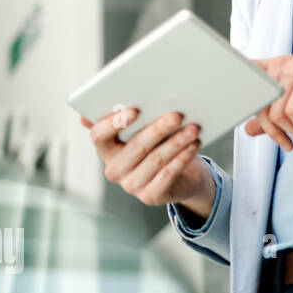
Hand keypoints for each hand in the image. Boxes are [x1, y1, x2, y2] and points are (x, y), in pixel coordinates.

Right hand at [79, 107, 207, 207]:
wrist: (182, 175)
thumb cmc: (159, 143)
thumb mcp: (145, 128)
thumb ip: (133, 114)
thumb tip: (128, 95)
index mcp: (105, 148)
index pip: (98, 135)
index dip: (114, 123)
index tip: (134, 109)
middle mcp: (113, 169)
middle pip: (135, 147)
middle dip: (158, 129)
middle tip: (177, 115)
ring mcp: (131, 185)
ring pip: (155, 160)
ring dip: (177, 142)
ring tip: (193, 128)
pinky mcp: (150, 196)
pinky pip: (168, 174)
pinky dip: (182, 157)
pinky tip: (194, 144)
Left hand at [244, 54, 292, 149]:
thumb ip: (274, 115)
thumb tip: (249, 130)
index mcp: (276, 67)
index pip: (243, 77)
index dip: (237, 96)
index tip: (240, 116)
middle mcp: (281, 66)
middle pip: (259, 105)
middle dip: (273, 131)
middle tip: (288, 142)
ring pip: (276, 113)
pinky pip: (292, 112)